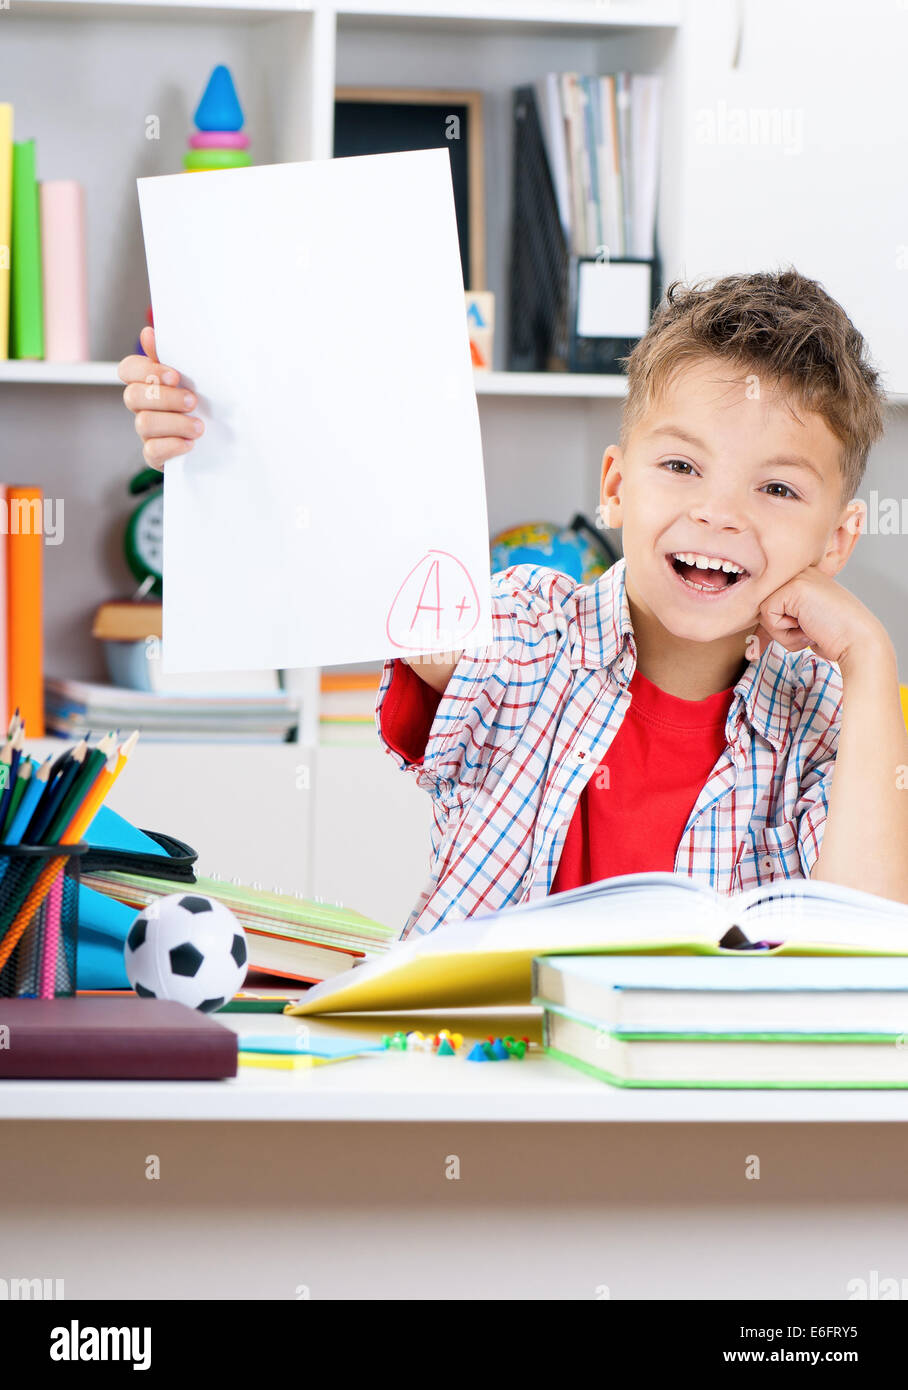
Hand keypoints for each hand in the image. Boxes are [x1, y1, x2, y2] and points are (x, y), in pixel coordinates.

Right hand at [117, 326, 203, 470]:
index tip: (174, 376)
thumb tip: (149, 332)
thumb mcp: (191, 378)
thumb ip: (171, 357)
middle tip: (193, 401)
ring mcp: (146, 432)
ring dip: (175, 423)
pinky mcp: (155, 455)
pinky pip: (152, 451)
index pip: (128, 369)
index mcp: (147, 382)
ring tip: (199, 426)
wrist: (219, 440)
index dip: (146, 371)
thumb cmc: (202, 403)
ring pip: (144, 424)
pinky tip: (190, 443)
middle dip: (165, 398)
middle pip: (133, 397)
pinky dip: (172, 446)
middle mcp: (142, 406)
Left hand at [749, 564, 891, 673]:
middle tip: (807, 630)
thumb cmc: (833, 636)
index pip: (769, 599)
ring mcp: (797, 575)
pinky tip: (808, 627)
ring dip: (782, 631)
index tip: (798, 632)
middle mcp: (799, 570)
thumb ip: (778, 618)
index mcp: (802, 575)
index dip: (775, 623)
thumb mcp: (800, 622)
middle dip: (777, 628)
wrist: (858, 641)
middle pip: (761, 604)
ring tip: (810, 627)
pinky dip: (784, 632)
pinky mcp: (793, 587)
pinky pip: (767, 615)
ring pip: (762, 610)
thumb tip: (750, 639)